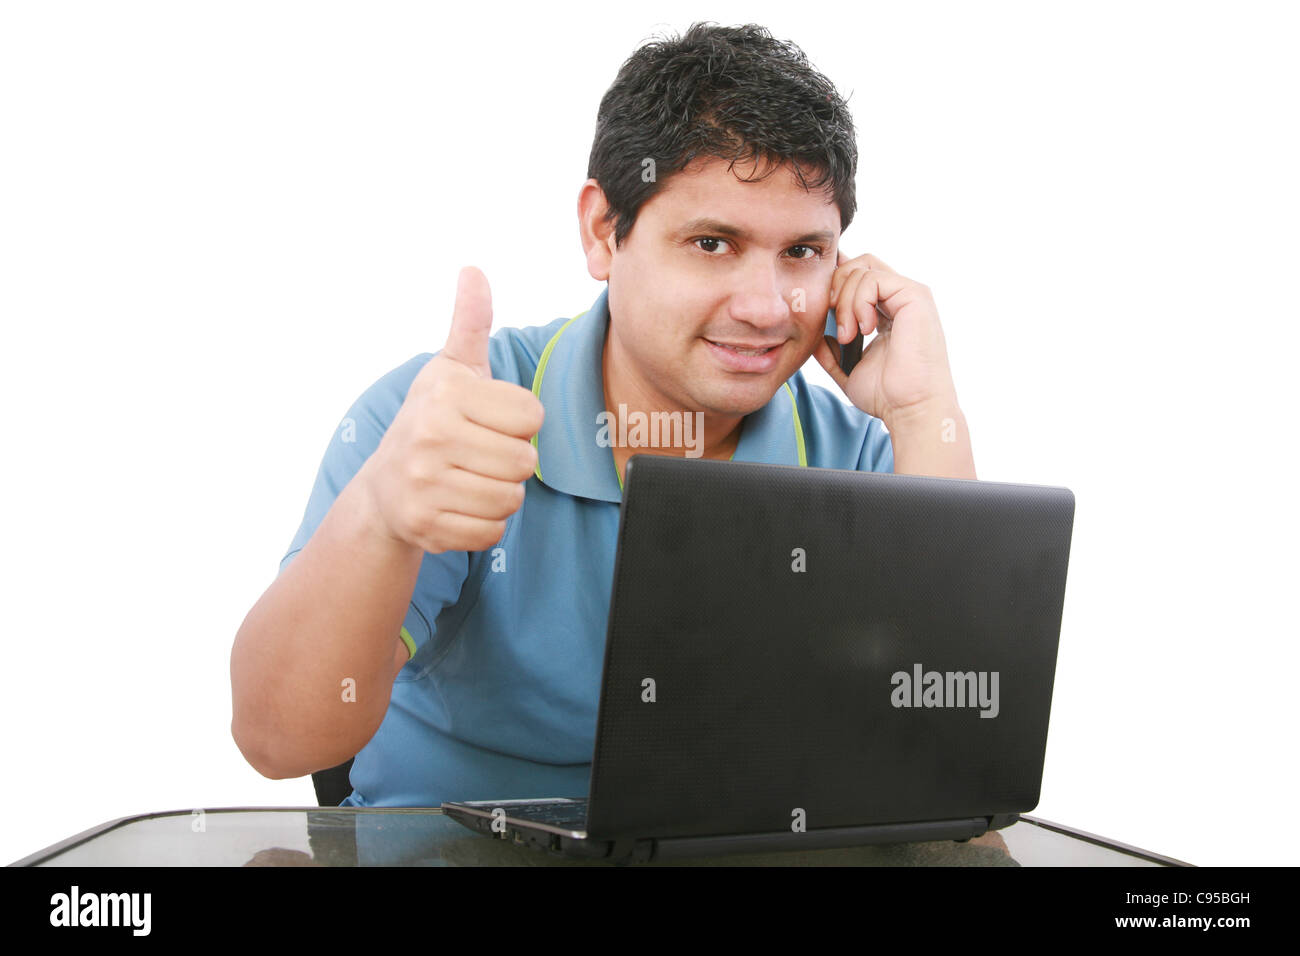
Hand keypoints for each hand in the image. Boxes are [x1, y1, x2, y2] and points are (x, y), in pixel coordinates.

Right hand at [359, 267, 544, 553]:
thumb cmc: (431, 420)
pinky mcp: (425, 526)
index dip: (520, 423)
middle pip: (525, 462)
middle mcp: (429, 436)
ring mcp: (424, 484)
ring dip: (500, 493)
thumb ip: (470, 322)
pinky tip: (459, 505)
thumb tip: (473, 270)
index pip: (532, 417)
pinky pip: (492, 531)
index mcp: (445, 393)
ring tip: (470, 478)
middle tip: (479, 454)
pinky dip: (484, 524)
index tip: (489, 421)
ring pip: (511, 499)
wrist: (383, 488)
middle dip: (512, 461)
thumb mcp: (450, 369)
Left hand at [813, 250, 959, 426]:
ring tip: (848, 336)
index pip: (857, 277)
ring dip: (844, 303)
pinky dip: (858, 302)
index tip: (822, 313)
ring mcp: (909, 294)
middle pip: (857, 264)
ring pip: (862, 268)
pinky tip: (863, 330)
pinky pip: (873, 278)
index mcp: (886, 311)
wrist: (909, 408)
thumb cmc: (886, 395)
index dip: (835, 284)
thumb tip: (814, 334)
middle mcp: (899, 298)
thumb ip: (830, 349)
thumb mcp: (847, 368)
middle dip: (835, 289)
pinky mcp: (915, 295)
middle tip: (835, 326)